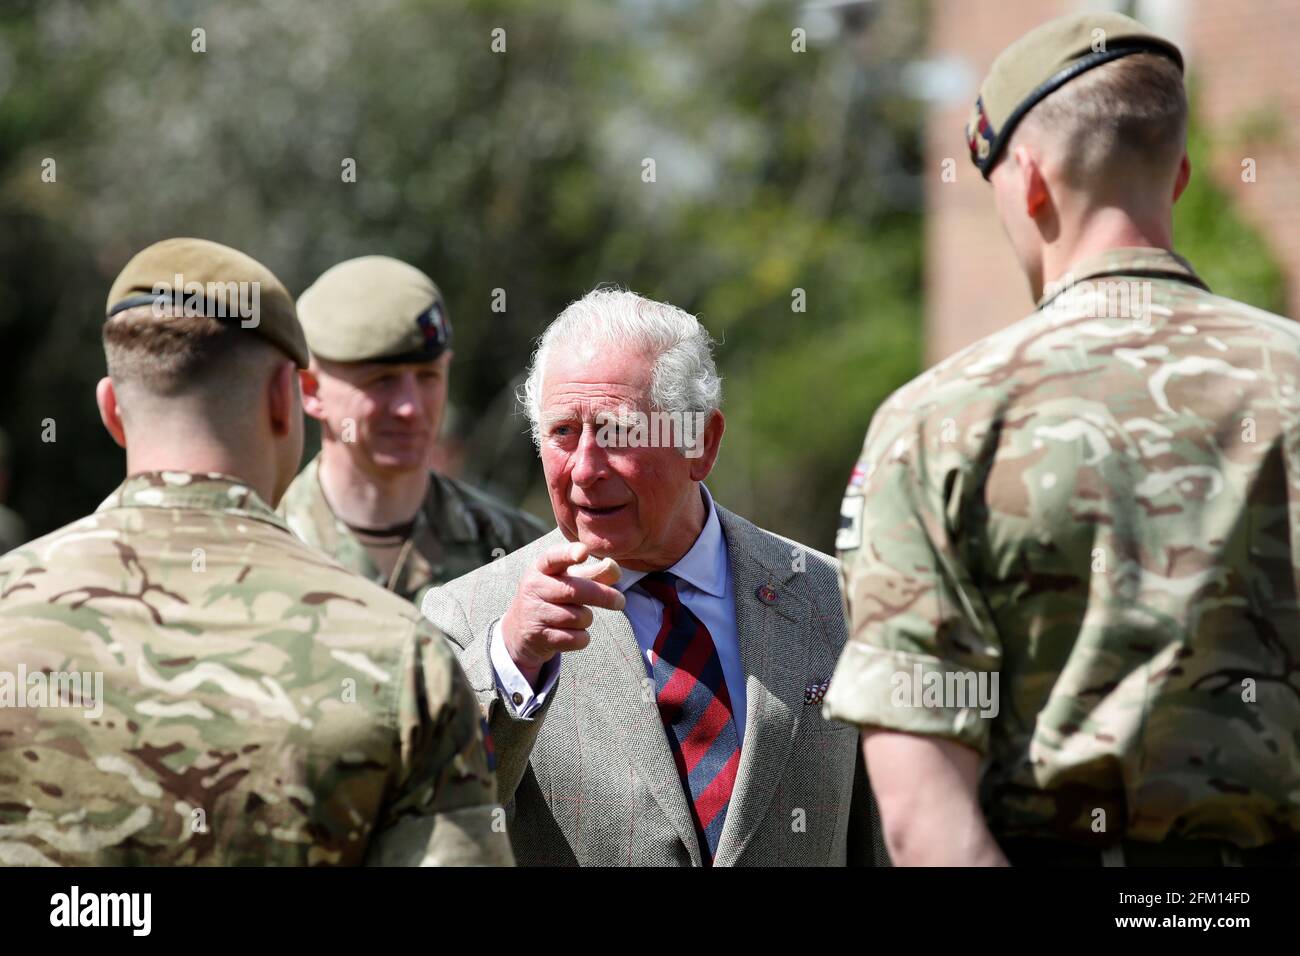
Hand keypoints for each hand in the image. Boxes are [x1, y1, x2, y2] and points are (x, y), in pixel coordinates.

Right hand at [500, 542, 624, 686]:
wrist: (520, 631)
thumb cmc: (553, 598)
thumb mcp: (568, 581)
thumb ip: (594, 573)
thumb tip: (614, 567)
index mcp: (542, 568)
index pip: (554, 557)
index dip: (569, 554)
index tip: (583, 552)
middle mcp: (534, 587)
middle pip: (574, 590)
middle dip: (602, 596)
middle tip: (620, 602)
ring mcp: (534, 613)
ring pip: (578, 617)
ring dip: (587, 619)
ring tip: (577, 617)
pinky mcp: (539, 637)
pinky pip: (575, 638)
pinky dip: (582, 638)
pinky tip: (572, 634)